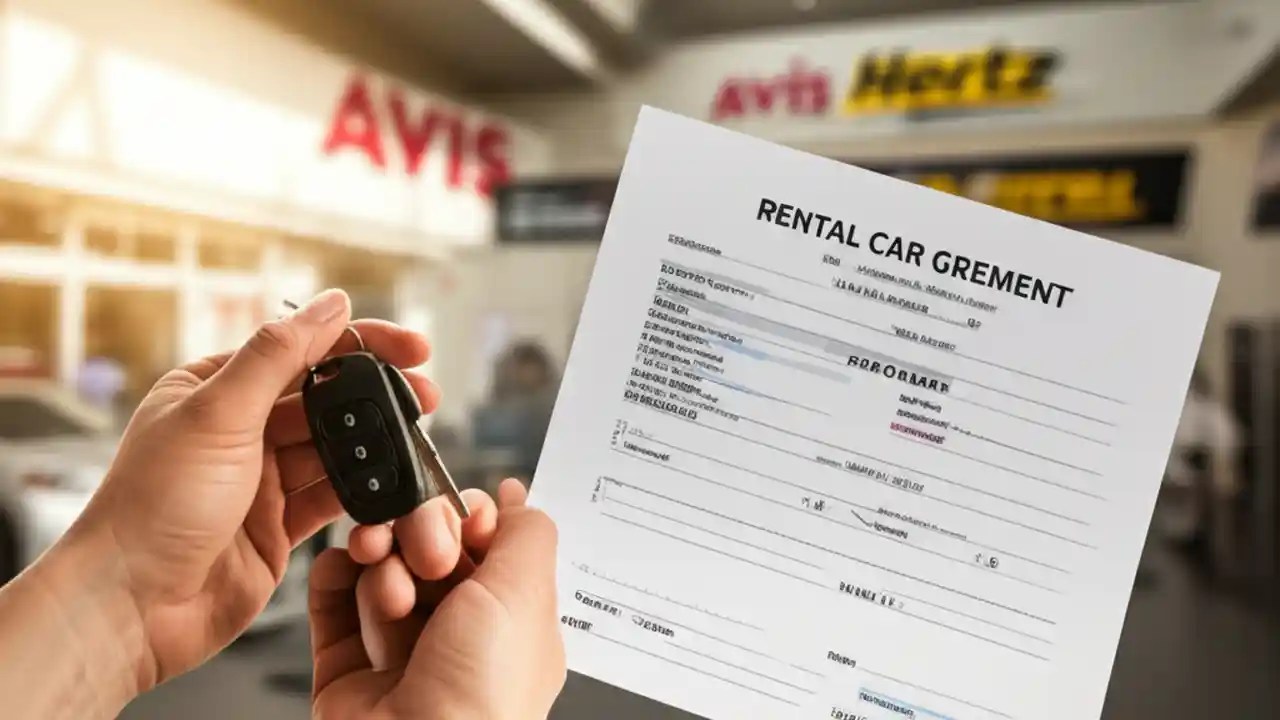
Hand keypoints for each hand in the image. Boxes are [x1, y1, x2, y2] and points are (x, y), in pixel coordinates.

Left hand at [72, 290, 440, 687]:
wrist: (130, 607)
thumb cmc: (153, 507)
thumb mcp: (218, 414)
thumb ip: (279, 356)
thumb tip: (330, 304)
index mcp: (214, 387)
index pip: (302, 349)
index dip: (362, 343)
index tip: (413, 347)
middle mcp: (238, 429)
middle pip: (326, 398)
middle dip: (378, 395)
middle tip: (427, 395)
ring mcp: (260, 479)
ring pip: (335, 448)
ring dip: (374, 444)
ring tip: (414, 442)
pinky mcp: (277, 526)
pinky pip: (332, 498)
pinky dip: (362, 492)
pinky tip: (388, 487)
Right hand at [310, 479, 564, 719]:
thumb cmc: (481, 697)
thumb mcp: (525, 593)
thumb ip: (527, 533)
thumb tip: (515, 497)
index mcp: (513, 624)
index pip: (488, 547)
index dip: (467, 520)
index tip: (458, 513)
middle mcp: (460, 640)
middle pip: (432, 555)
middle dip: (419, 536)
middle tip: (422, 551)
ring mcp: (402, 657)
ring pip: (383, 575)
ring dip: (380, 562)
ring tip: (387, 585)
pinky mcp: (349, 674)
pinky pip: (334, 608)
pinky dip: (334, 579)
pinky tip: (341, 567)